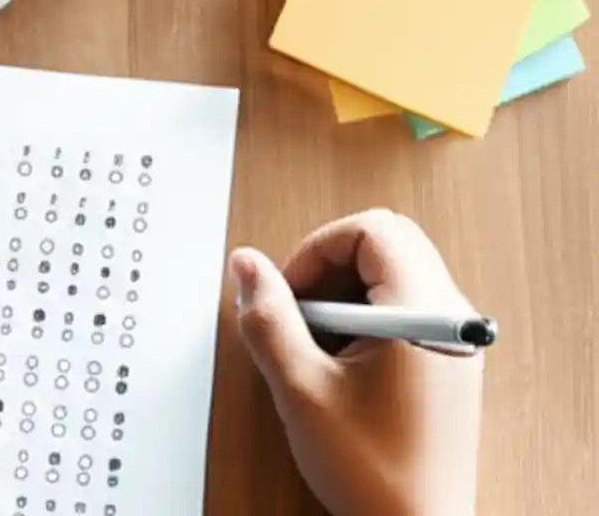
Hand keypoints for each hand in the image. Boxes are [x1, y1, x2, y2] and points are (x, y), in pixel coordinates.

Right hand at [229, 210, 483, 515]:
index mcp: (424, 312)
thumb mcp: (301, 388)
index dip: (317, 248)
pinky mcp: (448, 359)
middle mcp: (451, 315)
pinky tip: (339, 363)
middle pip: (387, 242)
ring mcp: (454, 337)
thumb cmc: (371, 470)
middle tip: (298, 314)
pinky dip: (363, 317)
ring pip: (394, 272)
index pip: (374, 229)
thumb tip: (246, 265)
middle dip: (329, 266)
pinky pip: (405, 306)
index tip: (288, 291)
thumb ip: (268, 319)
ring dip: (343, 293)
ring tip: (315, 347)